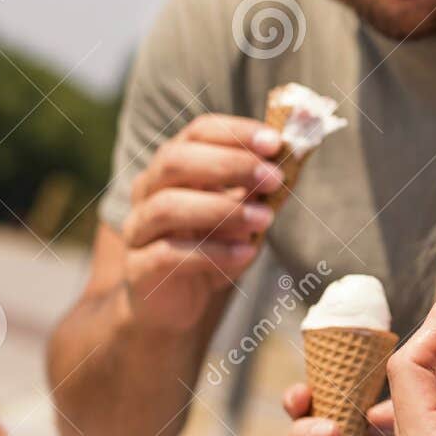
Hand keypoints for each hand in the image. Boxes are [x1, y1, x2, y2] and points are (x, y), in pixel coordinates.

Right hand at [119, 114, 286, 327]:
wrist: (175, 303)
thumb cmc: (212, 246)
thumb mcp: (244, 212)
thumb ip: (264, 187)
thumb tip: (297, 157)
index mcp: (176, 167)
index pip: (198, 132)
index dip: (236, 132)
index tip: (275, 142)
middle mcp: (149, 191)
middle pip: (176, 161)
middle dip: (229, 165)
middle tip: (273, 178)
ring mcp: (139, 229)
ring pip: (168, 206)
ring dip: (223, 209)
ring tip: (265, 219)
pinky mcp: (138, 268)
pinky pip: (169, 254)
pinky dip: (213, 252)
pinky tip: (246, 253)